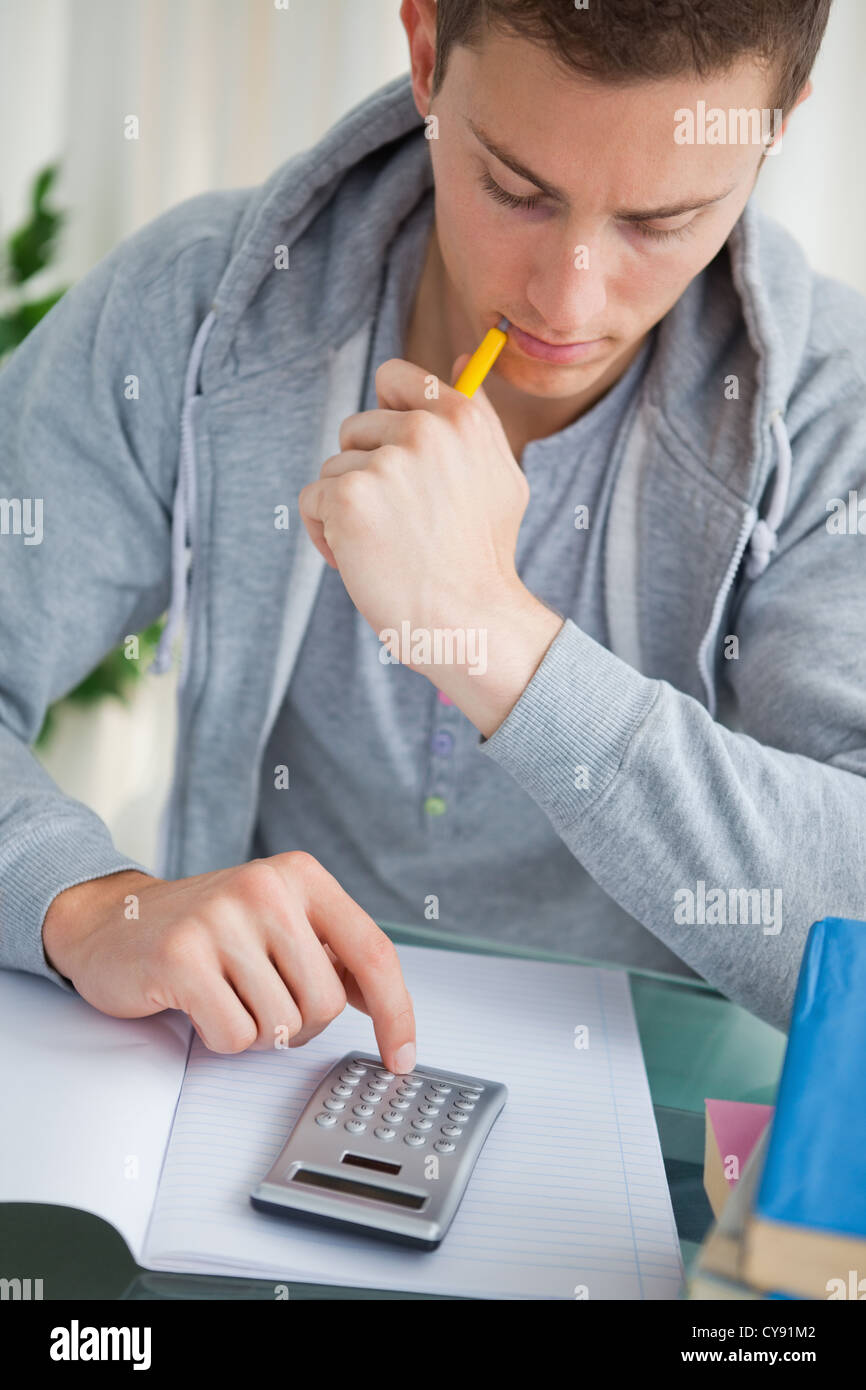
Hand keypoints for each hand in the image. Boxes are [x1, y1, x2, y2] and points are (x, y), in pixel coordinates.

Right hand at [41, 857, 415, 1071]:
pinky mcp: (181, 955)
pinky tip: (199, 1003)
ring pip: (281, 1026)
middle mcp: (267, 887)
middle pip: (326, 1003)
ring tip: (227, 994)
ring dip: (256, 1030)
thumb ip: (333, 955)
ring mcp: (222, 918)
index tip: (401, 1056)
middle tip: (261, 999)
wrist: (113, 922)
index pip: (373, 952)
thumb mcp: (280, 922)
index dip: (396, 1012)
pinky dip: (221, 1038)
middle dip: (299, 1023)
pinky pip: (235, 1036)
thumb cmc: (206, 930)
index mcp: (302, 875)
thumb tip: (387, 1005)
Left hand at [298, 354, 530, 650]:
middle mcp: (424, 431)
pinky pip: (313, 501)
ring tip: (385, 545)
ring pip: (334, 468)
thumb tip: (464, 358)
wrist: (469, 621)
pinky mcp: (347, 499)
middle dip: (366, 472)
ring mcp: (383, 464)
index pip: (394, 377)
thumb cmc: (483, 556)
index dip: (387, 415)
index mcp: (461, 417)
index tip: (397, 455)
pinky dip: (327, 534)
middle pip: (355, 427)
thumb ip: (477, 416)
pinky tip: (361, 560)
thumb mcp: (500, 475)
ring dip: (347, 508)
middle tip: (401, 522)